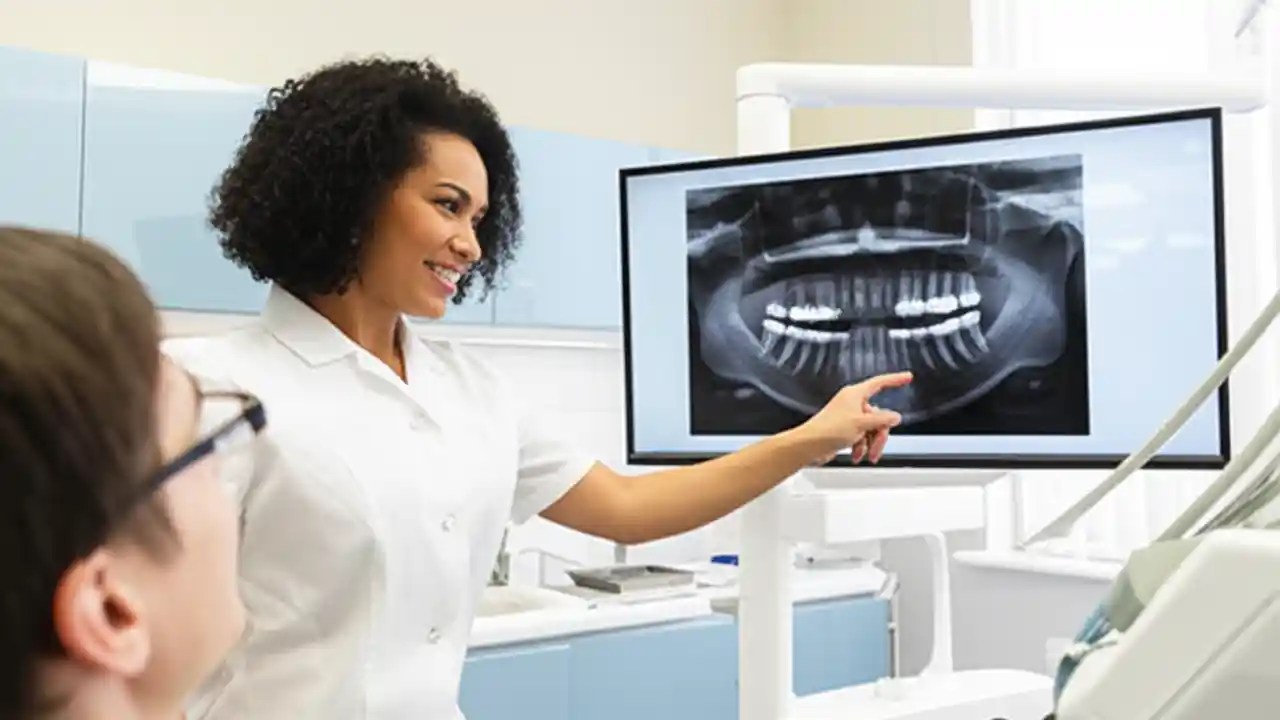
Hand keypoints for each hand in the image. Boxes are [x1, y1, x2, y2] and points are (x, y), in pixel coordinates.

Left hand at [793, 371, 912, 464]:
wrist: (809, 446)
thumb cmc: (829, 430)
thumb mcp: (861, 424)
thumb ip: (882, 420)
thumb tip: (895, 417)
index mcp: (855, 395)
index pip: (880, 383)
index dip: (895, 379)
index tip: (907, 376)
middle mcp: (852, 404)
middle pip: (878, 415)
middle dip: (880, 434)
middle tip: (877, 447)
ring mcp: (848, 417)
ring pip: (871, 429)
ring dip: (871, 444)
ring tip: (866, 455)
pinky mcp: (844, 430)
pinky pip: (861, 436)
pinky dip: (862, 447)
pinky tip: (857, 455)